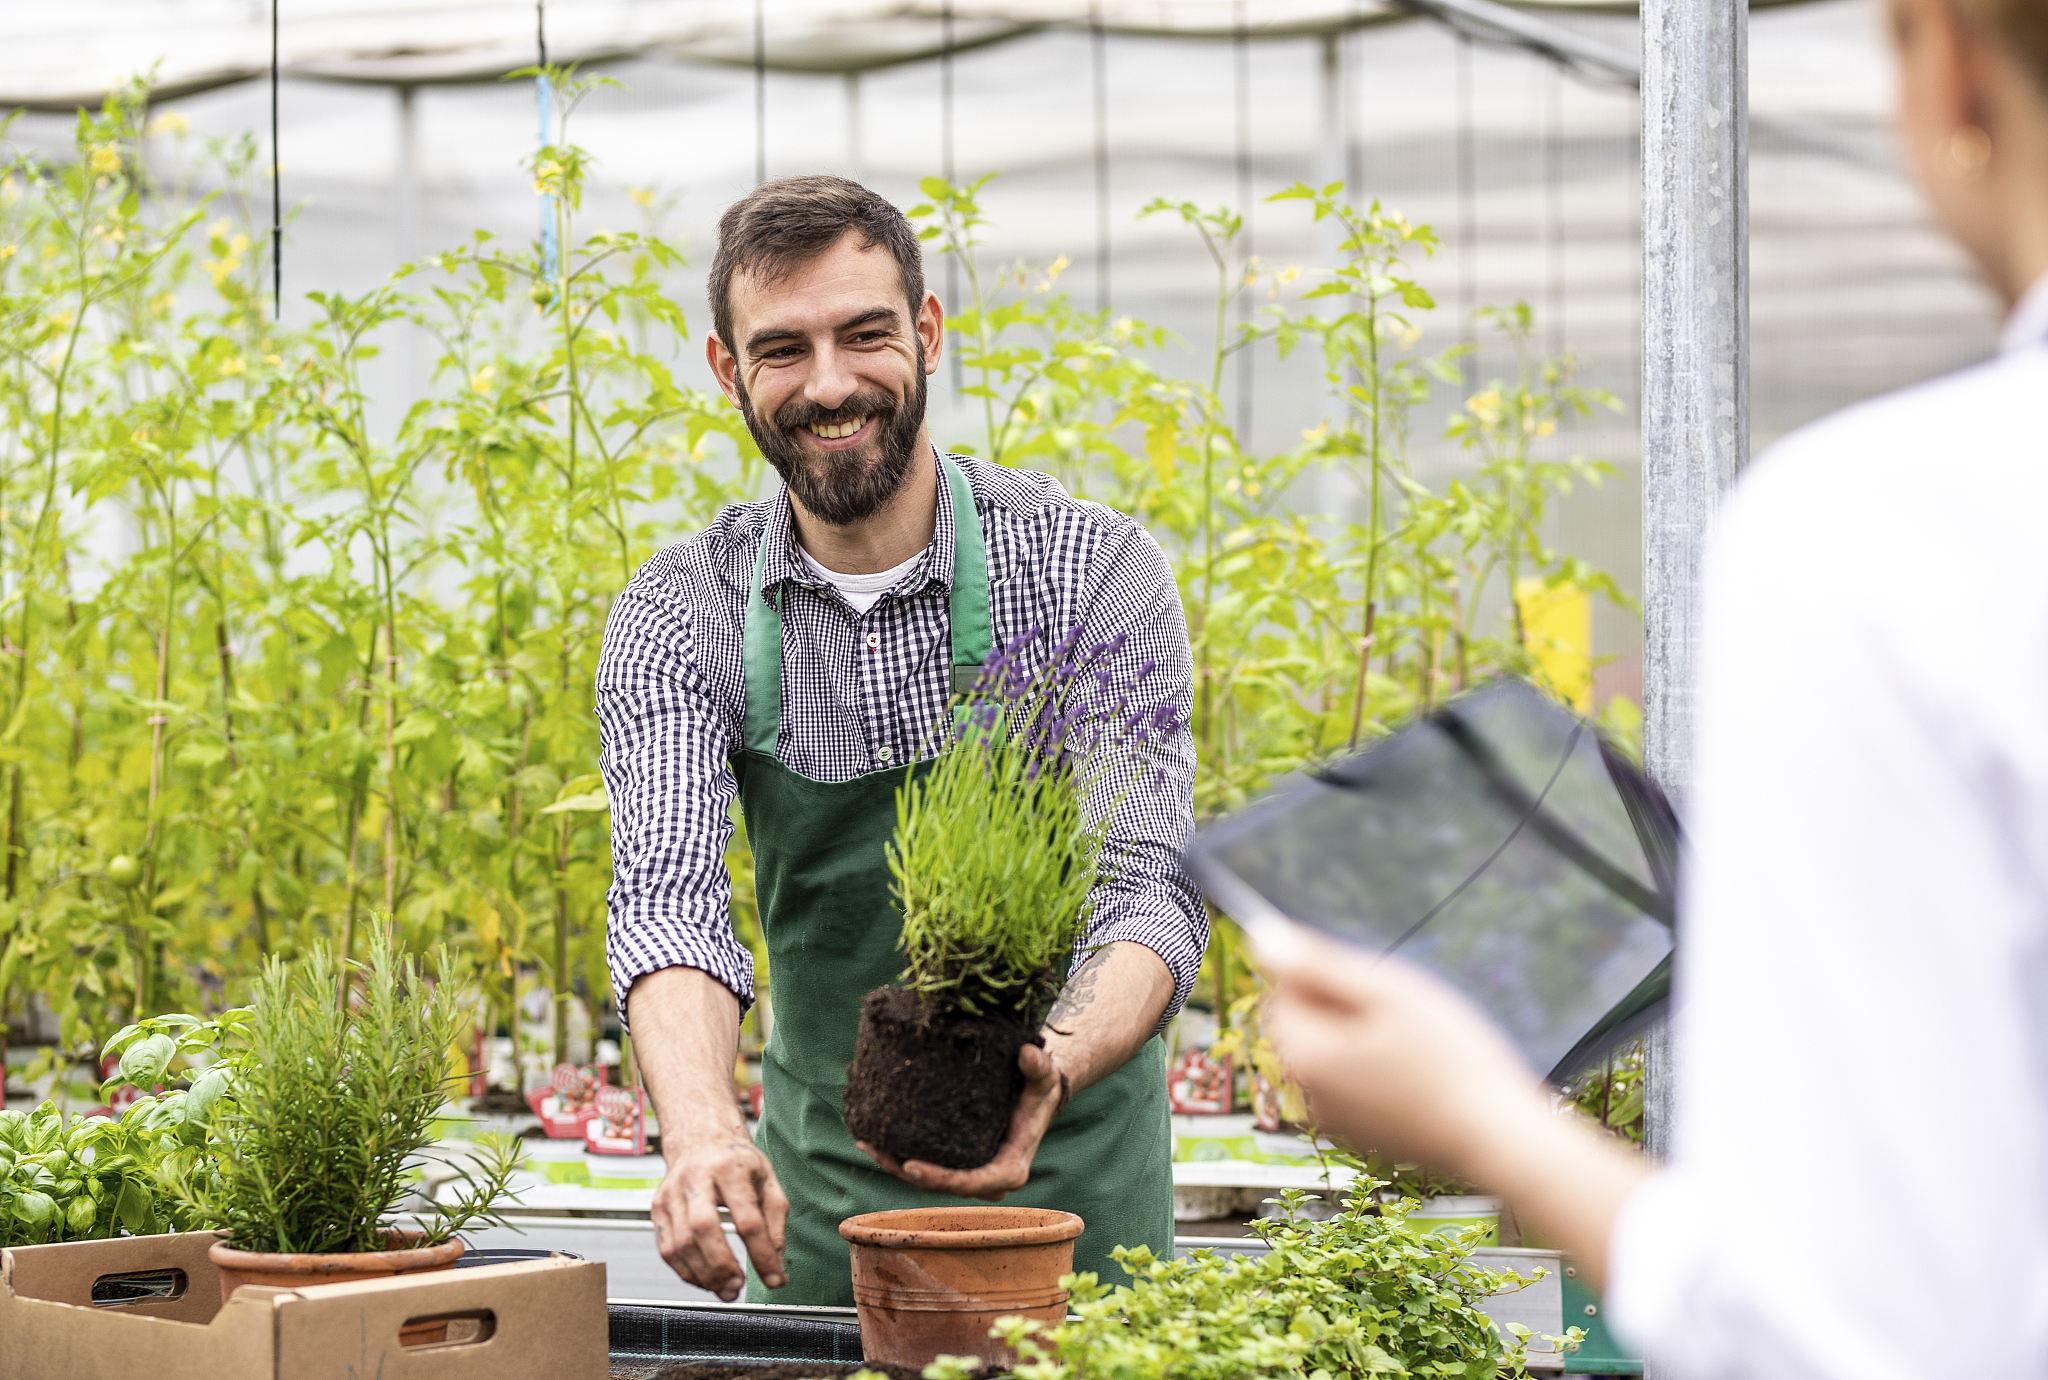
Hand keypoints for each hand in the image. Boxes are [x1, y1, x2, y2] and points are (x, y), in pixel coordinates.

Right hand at [650, 1133, 789, 1300]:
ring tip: (726, 1289)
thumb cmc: (737, 1162)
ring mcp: (672, 1193)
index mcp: (730, 1168)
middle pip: (704, 1229)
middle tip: (738, 1287)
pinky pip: (667, 1249)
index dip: (761, 1254)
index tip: (774, 1278)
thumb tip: (774, 1266)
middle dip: (722, 1266)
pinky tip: (705, 1279)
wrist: (701, 1139)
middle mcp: (696, 1178)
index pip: (747, 1219)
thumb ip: (775, 1223)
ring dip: (704, 1275)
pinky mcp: (657, 1207)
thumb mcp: (768, 1182)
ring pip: (681, 1243)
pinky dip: (686, 1271)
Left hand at [856, 1042, 1069, 1199]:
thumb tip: (1027, 1052)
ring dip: (895, 1166)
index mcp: (1010, 1169)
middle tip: (878, 1151)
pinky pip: (926, 1166)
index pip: (971, 1183)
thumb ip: (1039, 1068)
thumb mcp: (1044, 1079)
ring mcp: (970, 1174)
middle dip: (906, 1174)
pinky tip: (873, 1139)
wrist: (1035, 1097)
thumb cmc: (1040, 1091)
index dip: (940, 1179)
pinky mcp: (957, 1163)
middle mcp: (988, 1180)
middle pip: (942, 1186)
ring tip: (867, 1144)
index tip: (911, 1166)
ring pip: (928, 1181)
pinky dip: (899, 1156)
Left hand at [1264, 924, 1651, 1289]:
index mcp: (1305, 1054)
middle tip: (1404, 1016)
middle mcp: (1306, 1093)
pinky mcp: (1360, 1136)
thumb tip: (1264, 938)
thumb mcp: (1387, 992)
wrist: (1498, 1139)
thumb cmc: (1452, 1059)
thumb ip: (1319, 964)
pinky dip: (1378, 1073)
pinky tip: (1423, 1077)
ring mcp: (1333, 1121)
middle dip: (1344, 1009)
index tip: (1375, 985)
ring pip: (1334, 1054)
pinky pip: (1354, 1086)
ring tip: (1420, 1048)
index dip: (1326, 977)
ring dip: (1363, 1040)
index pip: (1283, 991)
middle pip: (1306, 1024)